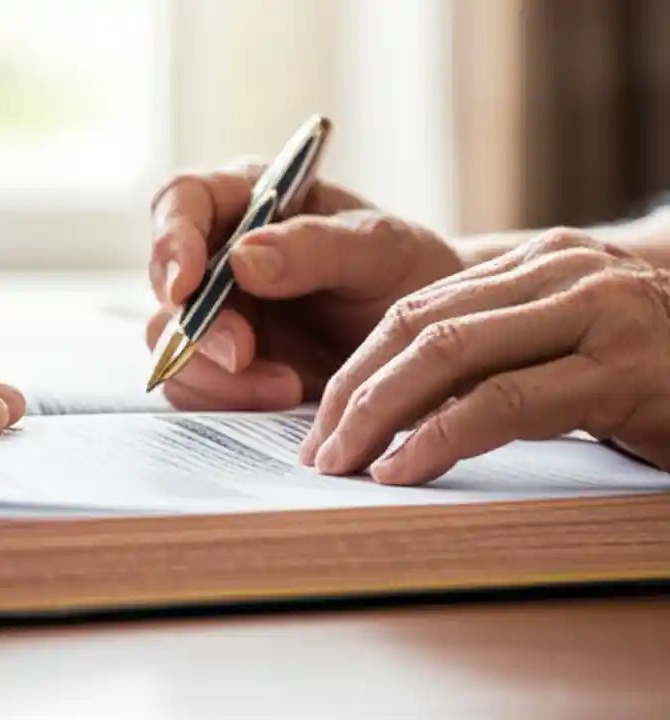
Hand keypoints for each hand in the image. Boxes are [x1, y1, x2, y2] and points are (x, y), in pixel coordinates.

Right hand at [146, 163, 462, 409]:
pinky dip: (229, 398)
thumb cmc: (409, 275)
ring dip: (213, 371)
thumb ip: (316, 246)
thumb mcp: (382, 250)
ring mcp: (217, 313)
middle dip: (197, 324)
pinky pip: (194, 386)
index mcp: (249, 200)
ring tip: (284, 386)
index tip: (186, 283)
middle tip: (243, 354)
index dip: (172, 239)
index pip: (183, 201)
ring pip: (170, 342)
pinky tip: (285, 395)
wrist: (431, 343)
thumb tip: (241, 259)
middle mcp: (219, 254)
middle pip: (166, 282)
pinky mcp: (222, 366)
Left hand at [301, 229, 669, 484]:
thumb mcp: (574, 354)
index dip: (357, 368)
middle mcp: (562, 273)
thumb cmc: (666, 376)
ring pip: (448, 355)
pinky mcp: (623, 364)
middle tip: (316, 452)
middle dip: (352, 394)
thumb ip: (504, 358)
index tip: (320, 422)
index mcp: (539, 266)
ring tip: (343, 465)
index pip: (417, 311)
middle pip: (417, 328)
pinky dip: (439, 438)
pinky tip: (403, 470)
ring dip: (379, 415)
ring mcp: (596, 311)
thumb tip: (403, 409)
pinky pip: (503, 400)